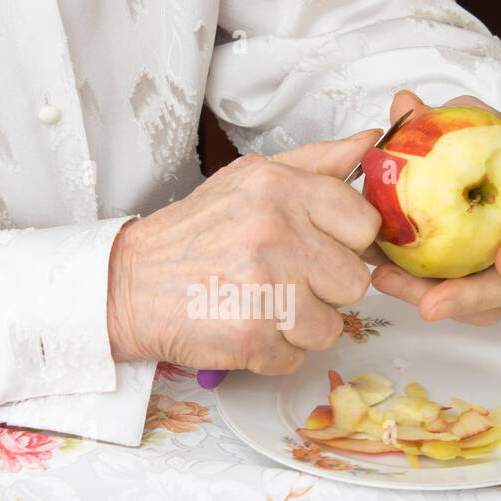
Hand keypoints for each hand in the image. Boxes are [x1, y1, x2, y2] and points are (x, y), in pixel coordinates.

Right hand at [107, 130, 382, 372]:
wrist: (128, 285)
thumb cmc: (191, 236)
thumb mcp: (249, 180)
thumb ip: (315, 163)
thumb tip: (371, 142)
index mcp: (279, 188)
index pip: (364, 224)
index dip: (346, 244)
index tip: (319, 249)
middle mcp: (274, 232)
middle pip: (354, 281)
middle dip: (324, 289)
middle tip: (283, 281)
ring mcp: (265, 287)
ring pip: (331, 326)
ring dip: (300, 326)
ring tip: (261, 306)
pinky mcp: (251, 337)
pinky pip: (296, 358)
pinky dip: (273, 353)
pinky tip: (244, 327)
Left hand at [367, 90, 500, 323]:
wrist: (471, 159)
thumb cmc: (480, 138)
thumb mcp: (464, 117)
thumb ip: (437, 115)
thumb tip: (403, 103)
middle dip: (477, 297)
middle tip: (432, 303)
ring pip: (490, 302)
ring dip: (441, 304)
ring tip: (391, 284)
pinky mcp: (481, 279)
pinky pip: (462, 301)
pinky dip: (422, 293)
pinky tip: (386, 277)